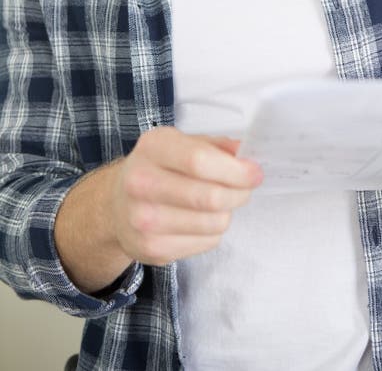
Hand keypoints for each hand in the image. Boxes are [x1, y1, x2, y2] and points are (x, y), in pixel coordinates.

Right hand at [108, 126, 262, 266]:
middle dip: (239, 193)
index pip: (200, 161)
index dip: (235, 170)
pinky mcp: (152, 249)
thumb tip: (246, 153)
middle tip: (245, 188)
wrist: (116, 204)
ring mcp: (144, 220)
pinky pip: (206, 243)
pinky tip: (200, 220)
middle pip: (210, 197)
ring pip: (214, 223)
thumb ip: (215, 146)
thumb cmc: (158, 167)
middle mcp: (142, 183)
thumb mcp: (180, 142)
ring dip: (227, 213)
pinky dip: (214, 231)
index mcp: (152, 148)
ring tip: (219, 203)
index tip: (254, 172)